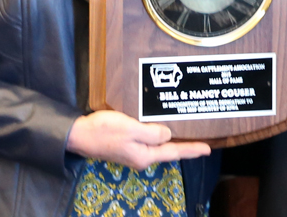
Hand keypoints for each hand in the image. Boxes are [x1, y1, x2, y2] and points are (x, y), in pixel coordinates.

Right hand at [66, 110, 210, 169]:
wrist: (78, 135)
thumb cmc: (104, 131)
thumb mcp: (130, 129)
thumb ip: (152, 133)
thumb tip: (168, 135)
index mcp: (144, 155)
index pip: (174, 152)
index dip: (192, 150)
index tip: (208, 149)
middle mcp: (141, 157)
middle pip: (168, 151)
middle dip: (184, 146)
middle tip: (201, 140)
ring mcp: (133, 153)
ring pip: (158, 146)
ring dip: (172, 140)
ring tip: (186, 134)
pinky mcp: (126, 146)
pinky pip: (148, 141)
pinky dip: (158, 136)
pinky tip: (162, 129)